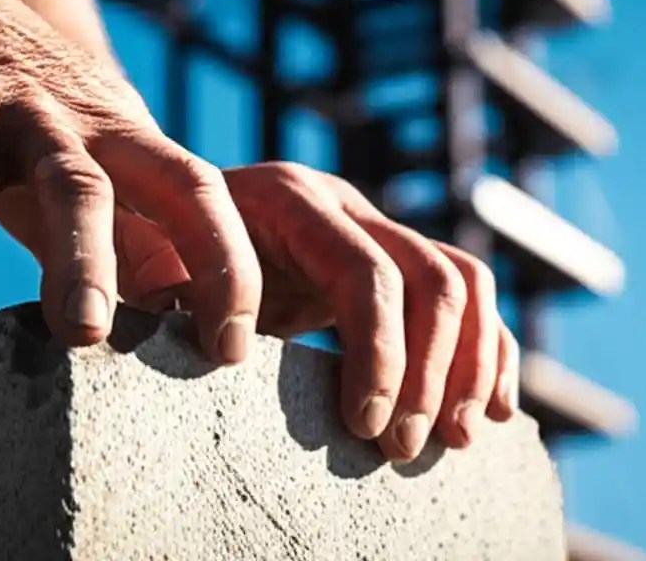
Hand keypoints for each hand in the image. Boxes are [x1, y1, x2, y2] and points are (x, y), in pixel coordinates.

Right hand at [0, 0, 261, 362]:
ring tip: (83, 333)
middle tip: (221, 350)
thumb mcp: (77, 154)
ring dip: (84, 261)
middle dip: (216, 263)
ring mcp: (26, 116)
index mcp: (132, 140)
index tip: (238, 346)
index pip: (207, 202)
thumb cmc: (4, 94)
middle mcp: (97, 126)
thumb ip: (117, 229)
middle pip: (181, 187)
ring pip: (73, 187)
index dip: (236, 269)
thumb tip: (167, 309)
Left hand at [12, 161, 516, 461]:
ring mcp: (373, 224)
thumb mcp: (157, 270)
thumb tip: (212, 351)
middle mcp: (341, 202)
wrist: (165, 210)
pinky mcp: (392, 257)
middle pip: (431, 277)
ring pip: (463, 279)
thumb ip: (183, 298)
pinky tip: (489, 410)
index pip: (365, 271)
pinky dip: (487, 348)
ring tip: (450, 439)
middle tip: (400, 447)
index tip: (365, 426)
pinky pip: (466, 292)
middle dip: (427, 372)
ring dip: (469, 364)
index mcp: (286, 198)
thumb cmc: (155, 251)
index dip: (379, 353)